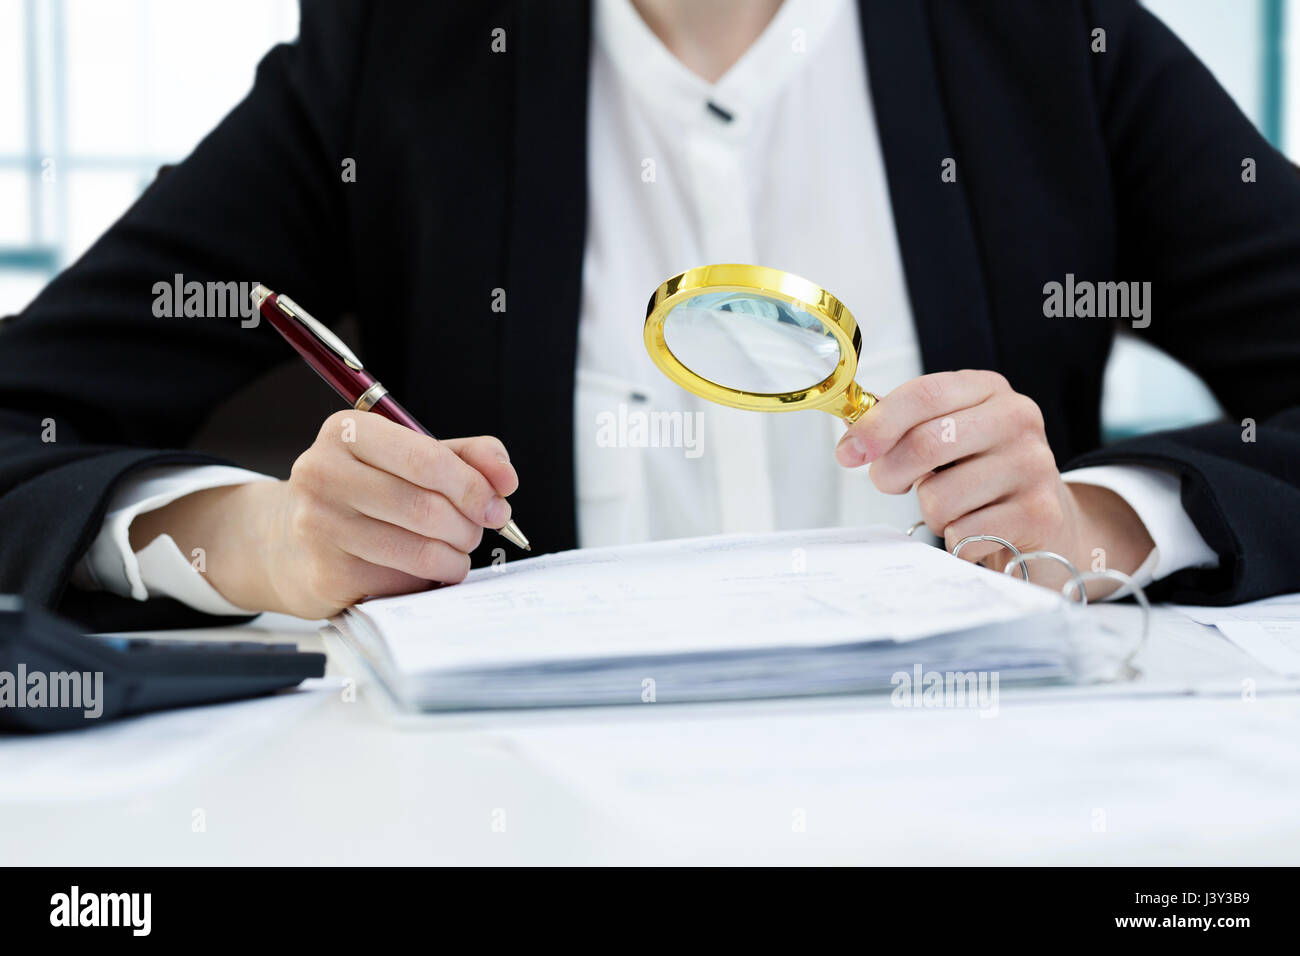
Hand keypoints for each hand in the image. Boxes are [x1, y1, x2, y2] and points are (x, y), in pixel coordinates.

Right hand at [129, 411, 518, 618]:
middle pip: (427, 507)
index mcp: (347, 432)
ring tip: (455, 552)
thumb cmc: (364, 493)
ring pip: (420, 550)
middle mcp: (323, 473)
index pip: (426, 459)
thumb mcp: (410, 459)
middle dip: (469, 525)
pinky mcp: (326, 573)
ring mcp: (319, 526)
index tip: (496, 504)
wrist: (291, 541)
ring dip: (456, 557)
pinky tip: (423, 571)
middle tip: (476, 531)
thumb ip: (467, 457)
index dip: (473, 486)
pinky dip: (430, 580)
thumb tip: (505, 479)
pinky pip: (404, 581)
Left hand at [835, 370, 1153, 595]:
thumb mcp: (949, 437)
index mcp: (988, 390)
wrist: (1049, 521)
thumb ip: (902, 429)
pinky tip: (978, 530)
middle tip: (890, 484)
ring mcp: (1034, 465)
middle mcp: (1018, 418)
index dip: (877, 425)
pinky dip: (957, 540)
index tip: (848, 452)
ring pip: (940, 498)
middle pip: (927, 443)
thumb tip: (852, 437)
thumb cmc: (982, 476)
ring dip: (932, 513)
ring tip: (955, 507)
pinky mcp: (1040, 514)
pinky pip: (963, 533)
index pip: (923, 394)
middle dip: (892, 473)